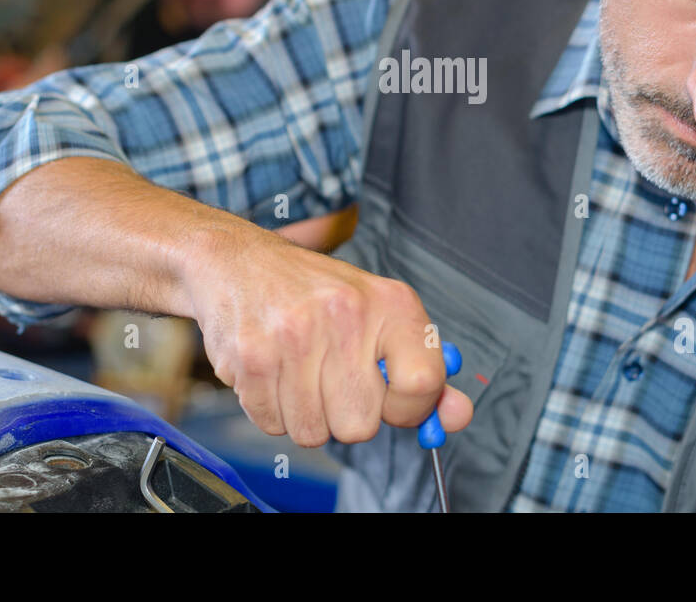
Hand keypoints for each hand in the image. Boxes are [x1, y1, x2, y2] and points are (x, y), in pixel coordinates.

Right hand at [180, 218, 473, 447]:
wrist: (237, 262)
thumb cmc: (314, 293)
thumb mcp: (379, 315)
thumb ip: (422, 370)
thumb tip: (458, 416)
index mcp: (391, 303)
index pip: (423, 385)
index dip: (408, 408)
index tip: (391, 398)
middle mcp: (346, 315)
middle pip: (361, 425)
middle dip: (345, 414)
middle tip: (332, 378)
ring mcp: (295, 337)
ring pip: (313, 432)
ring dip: (304, 414)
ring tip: (297, 371)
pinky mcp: (251, 357)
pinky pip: (271, 424)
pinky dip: (271, 408)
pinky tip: (271, 371)